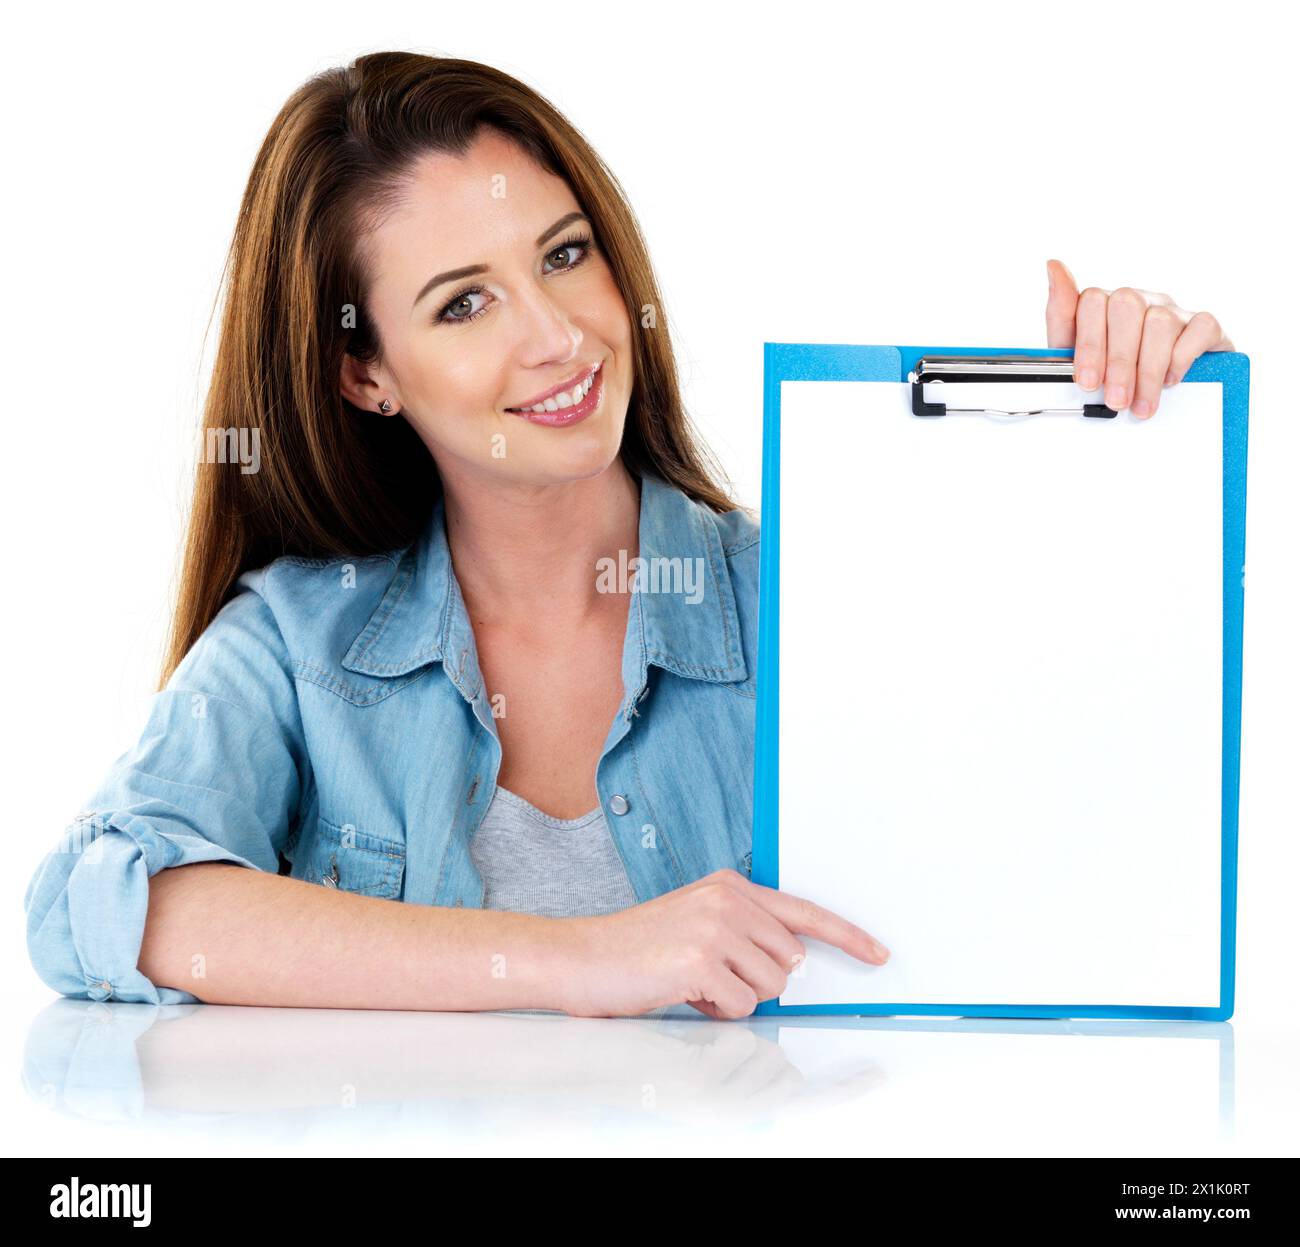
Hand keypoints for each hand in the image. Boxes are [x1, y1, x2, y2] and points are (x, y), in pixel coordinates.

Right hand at [559, 868, 889, 1019]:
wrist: (580, 957)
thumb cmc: (638, 948)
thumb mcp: (696, 923)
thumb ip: (744, 932)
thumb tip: (793, 965)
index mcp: (729, 886)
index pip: (803, 912)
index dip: (847, 936)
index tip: (878, 954)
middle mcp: (727, 900)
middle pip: (789, 962)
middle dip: (757, 981)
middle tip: (710, 976)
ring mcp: (714, 928)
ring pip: (769, 987)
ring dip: (735, 998)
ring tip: (692, 983)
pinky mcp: (700, 960)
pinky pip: (741, 1006)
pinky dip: (716, 1012)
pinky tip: (684, 994)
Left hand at [1045, 259, 1233, 418]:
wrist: (1164, 392)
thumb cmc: (1111, 371)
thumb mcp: (1074, 353)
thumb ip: (1062, 317)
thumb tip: (1053, 264)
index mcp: (1104, 304)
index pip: (1091, 302)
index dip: (1089, 345)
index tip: (1088, 382)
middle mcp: (1139, 300)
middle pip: (1126, 308)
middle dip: (1119, 362)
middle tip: (1116, 401)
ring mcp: (1172, 309)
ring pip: (1160, 323)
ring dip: (1148, 371)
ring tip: (1141, 405)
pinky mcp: (1203, 324)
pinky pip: (1200, 327)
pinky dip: (1182, 358)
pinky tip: (1170, 380)